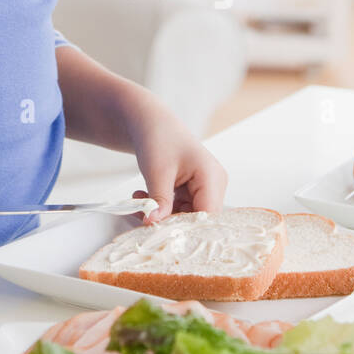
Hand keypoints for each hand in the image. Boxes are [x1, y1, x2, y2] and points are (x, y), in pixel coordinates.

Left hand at [128, 104, 227, 222]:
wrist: (152, 124)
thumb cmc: (159, 139)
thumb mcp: (157, 172)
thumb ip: (159, 201)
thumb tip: (153, 224)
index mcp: (212, 177)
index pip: (207, 215)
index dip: (185, 227)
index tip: (158, 230)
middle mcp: (214, 185)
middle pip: (197, 218)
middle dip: (169, 220)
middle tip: (143, 214)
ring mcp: (205, 189)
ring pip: (186, 216)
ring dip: (162, 214)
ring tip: (140, 200)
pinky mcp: (194, 191)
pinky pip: (180, 209)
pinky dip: (162, 207)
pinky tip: (145, 197)